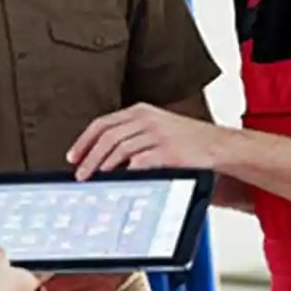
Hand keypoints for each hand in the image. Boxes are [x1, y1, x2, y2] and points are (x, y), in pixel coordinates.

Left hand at [66, 104, 222, 179]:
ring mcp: (158, 134)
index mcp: (140, 111)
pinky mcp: (169, 151)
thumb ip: (131, 135)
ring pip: (120, 149)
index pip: (103, 123)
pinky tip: (121, 180)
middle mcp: (147, 119)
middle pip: (107, 137)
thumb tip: (102, 156)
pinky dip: (127, 172)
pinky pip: (141, 162)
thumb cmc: (186, 140)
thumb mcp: (156, 127)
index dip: (84, 140)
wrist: (218, 144)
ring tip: (95, 179)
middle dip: (89, 157)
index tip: (73, 156)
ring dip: (103, 166)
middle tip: (80, 174)